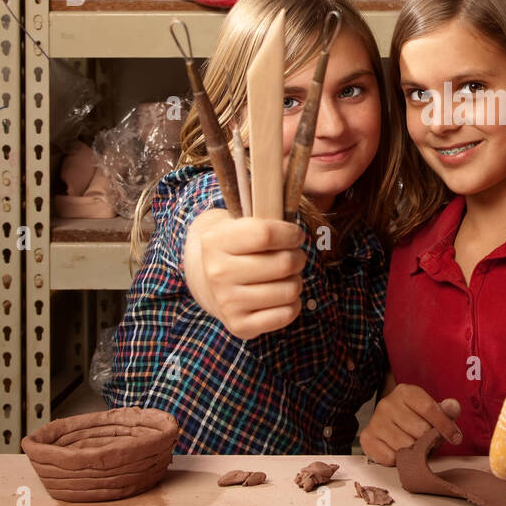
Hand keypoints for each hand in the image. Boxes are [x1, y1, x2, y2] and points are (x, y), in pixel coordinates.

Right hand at [185, 210, 305, 338]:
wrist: (207, 280)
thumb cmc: (237, 246)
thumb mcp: (242, 221)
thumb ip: (266, 208)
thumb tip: (290, 179)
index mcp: (217, 241)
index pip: (266, 234)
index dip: (291, 233)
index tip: (295, 235)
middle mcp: (218, 273)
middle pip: (283, 264)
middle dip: (298, 257)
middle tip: (292, 256)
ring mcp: (227, 302)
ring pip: (289, 290)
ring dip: (295, 281)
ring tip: (284, 276)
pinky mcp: (239, 326)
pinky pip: (285, 315)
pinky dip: (292, 304)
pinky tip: (280, 296)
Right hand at [360, 387, 461, 466]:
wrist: (388, 421)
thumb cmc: (414, 416)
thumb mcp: (432, 408)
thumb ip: (446, 410)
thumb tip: (453, 407)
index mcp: (405, 392)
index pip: (429, 409)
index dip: (445, 426)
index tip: (456, 438)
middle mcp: (387, 404)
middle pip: (419, 431)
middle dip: (429, 440)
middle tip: (429, 441)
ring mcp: (375, 421)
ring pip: (406, 446)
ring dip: (415, 451)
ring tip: (415, 445)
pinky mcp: (367, 439)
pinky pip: (390, 458)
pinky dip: (399, 459)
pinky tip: (399, 450)